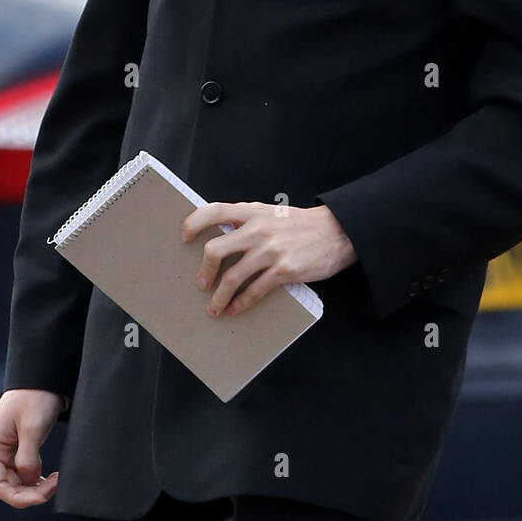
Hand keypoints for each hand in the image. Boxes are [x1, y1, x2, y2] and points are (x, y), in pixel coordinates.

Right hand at [0, 389, 63, 507]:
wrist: (42, 377)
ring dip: (33, 488)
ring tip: (55, 481)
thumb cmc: (35, 397)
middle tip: (55, 485)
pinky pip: (21, 473)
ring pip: (14, 482)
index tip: (43, 494)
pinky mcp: (16, 448)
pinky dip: (34, 479)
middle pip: (6, 486)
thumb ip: (28, 459)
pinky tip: (48, 479)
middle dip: (30, 493)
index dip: (19, 497)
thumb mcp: (33, 428)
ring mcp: (4, 450)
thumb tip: (29, 483)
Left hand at [181, 200, 356, 316]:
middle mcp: (259, 229)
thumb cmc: (301, 224)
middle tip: (200, 284)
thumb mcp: (272, 213)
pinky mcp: (284, 270)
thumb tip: (220, 238)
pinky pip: (254, 291)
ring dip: (219, 296)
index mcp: (253, 211)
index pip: (214, 211)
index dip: (193, 223)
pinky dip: (240, 303)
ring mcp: (271, 250)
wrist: (337, 232)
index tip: (184, 238)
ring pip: (232, 277)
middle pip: (216, 249)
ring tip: (214, 307)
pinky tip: (235, 309)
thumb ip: (248, 221)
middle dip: (204, 271)